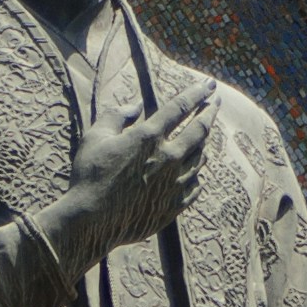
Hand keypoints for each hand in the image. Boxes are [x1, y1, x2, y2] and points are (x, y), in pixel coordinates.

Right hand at [51, 80, 214, 263]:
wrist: (91, 221)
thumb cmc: (89, 176)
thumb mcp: (95, 137)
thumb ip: (117, 115)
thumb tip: (135, 105)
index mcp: (149, 137)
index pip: (180, 107)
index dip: (197, 93)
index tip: (209, 85)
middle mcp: (168, 157)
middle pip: (199, 130)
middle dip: (210, 113)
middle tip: (217, 103)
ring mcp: (174, 183)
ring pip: (200, 159)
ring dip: (203, 145)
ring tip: (202, 139)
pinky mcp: (174, 205)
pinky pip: (195, 186)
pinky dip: (196, 176)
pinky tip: (194, 174)